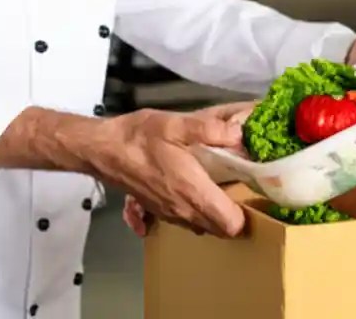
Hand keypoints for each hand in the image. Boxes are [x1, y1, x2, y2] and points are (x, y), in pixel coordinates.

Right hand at [94, 104, 248, 238]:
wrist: (102, 150)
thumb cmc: (139, 137)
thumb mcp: (176, 124)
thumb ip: (210, 129)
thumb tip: (240, 133)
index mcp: (193, 191)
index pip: (232, 224)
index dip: (247, 214)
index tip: (252, 194)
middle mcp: (183, 210)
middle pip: (221, 230)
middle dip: (234, 215)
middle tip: (240, 189)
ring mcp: (169, 214)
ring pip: (203, 227)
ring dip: (214, 215)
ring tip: (220, 189)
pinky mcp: (158, 211)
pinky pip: (185, 222)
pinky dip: (194, 213)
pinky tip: (192, 191)